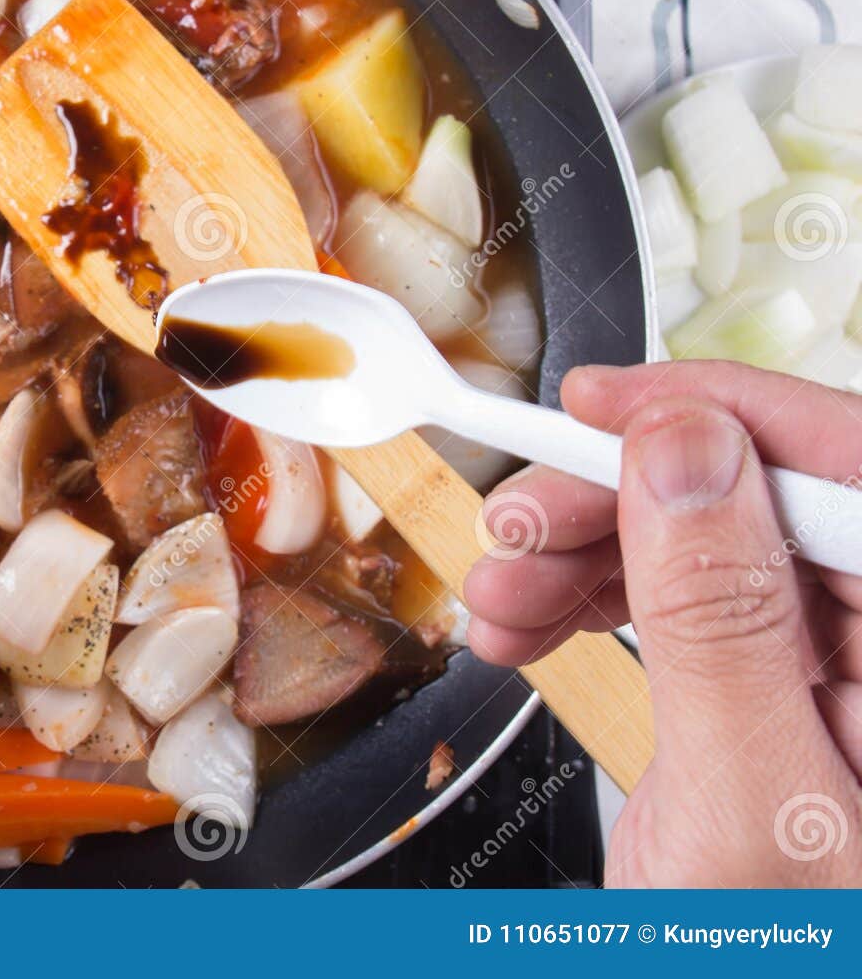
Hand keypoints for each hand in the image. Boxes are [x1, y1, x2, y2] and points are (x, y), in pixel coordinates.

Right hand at [465, 360, 861, 886]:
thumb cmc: (781, 962)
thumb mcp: (751, 811)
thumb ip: (725, 624)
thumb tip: (687, 450)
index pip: (859, 476)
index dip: (734, 415)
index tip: (607, 404)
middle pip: (773, 505)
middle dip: (627, 501)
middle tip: (520, 526)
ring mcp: (843, 682)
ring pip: (716, 548)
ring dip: (592, 554)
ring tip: (502, 596)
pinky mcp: (774, 698)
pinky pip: (688, 606)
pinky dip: (596, 601)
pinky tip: (532, 621)